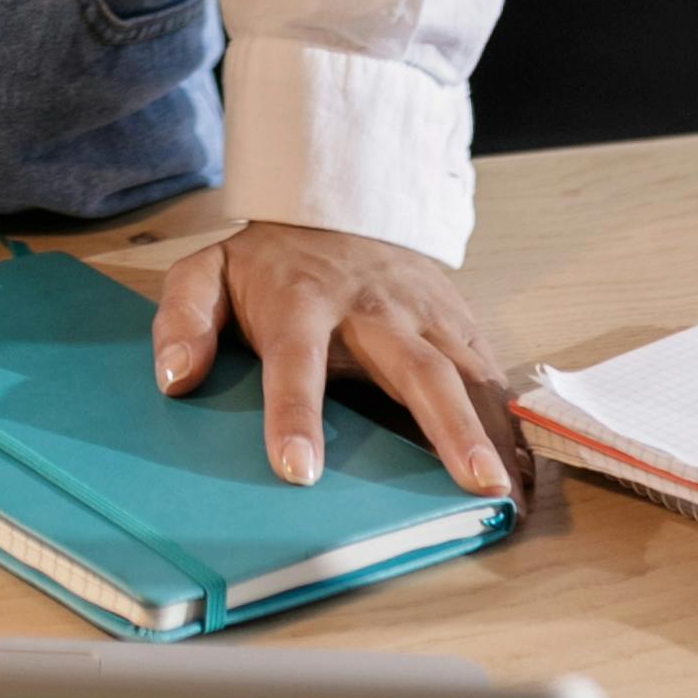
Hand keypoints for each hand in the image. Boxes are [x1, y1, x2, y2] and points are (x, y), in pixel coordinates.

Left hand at [152, 221, 527, 503]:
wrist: (338, 203)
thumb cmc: (271, 262)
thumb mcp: (208, 272)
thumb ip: (183, 318)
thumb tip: (175, 378)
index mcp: (302, 300)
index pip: (297, 359)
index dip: (295, 413)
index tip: (298, 470)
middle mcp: (373, 308)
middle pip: (417, 369)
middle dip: (448, 430)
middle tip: (474, 487)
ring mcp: (424, 313)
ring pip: (468, 373)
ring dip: (494, 432)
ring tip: (511, 495)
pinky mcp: (457, 320)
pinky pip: (489, 372)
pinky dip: (510, 422)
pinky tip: (522, 470)